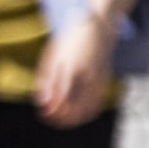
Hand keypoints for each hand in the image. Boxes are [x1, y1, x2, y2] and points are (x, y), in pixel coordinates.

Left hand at [36, 10, 114, 128]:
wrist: (97, 26)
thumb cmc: (70, 41)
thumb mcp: (52, 57)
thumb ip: (46, 81)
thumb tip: (42, 103)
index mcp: (71, 69)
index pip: (61, 100)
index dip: (52, 113)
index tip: (44, 116)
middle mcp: (87, 76)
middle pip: (75, 109)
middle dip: (62, 120)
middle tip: (51, 121)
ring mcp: (99, 79)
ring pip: (88, 110)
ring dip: (74, 120)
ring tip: (61, 121)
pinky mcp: (105, 81)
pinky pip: (98, 104)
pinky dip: (87, 113)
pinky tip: (77, 115)